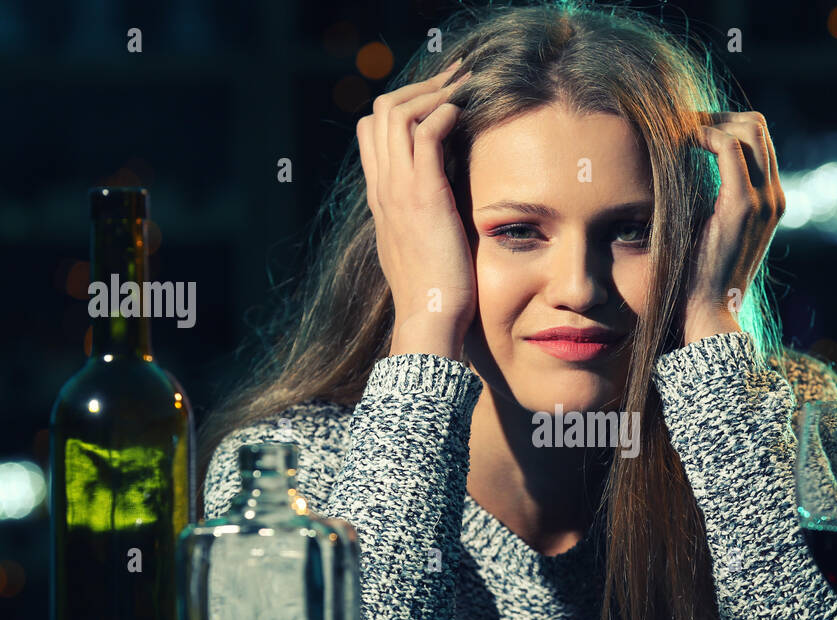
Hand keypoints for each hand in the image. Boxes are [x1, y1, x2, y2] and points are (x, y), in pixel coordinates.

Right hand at [357, 60, 475, 359]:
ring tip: (463, 89)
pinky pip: (425, 133)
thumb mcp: (421, 249)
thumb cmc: (434, 293)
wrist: (429, 320)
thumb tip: (442, 208)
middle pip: (380, 112)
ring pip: (397, 112)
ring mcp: (399, 190)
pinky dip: (444, 114)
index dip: (403, 109)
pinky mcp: (423, 195)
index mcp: (381, 199)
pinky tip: (464, 115)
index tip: (440, 104)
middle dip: (419, 89)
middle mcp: (383, 188)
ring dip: (432, 93)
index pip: (373, 133)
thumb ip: (422, 221)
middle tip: (455, 82)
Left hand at [684, 111, 785, 345]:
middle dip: (716, 115)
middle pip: (757, 126)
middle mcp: (773, 197)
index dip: (721, 124)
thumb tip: (680, 174)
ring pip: (749, 129)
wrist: (707, 312)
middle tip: (678, 122)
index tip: (685, 129)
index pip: (756, 141)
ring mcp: (764, 199)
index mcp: (768, 202)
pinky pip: (728, 148)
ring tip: (675, 129)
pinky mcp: (744, 205)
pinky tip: (677, 143)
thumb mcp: (707, 232)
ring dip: (709, 121)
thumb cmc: (698, 278)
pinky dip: (703, 136)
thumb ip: (708, 202)